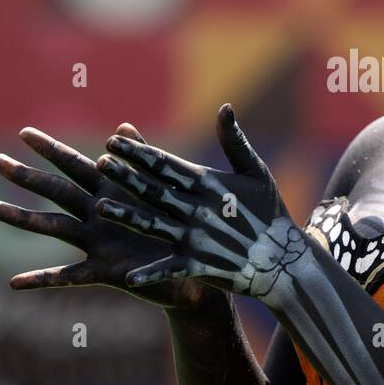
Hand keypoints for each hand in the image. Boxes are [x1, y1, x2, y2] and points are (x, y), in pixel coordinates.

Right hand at [0, 123, 216, 311]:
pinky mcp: (104, 271)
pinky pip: (68, 276)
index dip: (51, 149)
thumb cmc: (179, 227)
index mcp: (112, 192)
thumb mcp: (164, 190)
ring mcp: (98, 243)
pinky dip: (41, 279)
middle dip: (26, 176)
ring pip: (55, 227)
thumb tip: (124, 126)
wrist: (196, 271)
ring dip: (24, 219)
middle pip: (56, 191)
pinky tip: (13, 282)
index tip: (24, 132)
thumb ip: (144, 159)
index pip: (76, 164)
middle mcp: (98, 215)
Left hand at [94, 104, 308, 302]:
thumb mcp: (256, 171)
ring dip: (127, 217)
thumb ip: (235, 141)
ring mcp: (197, 238)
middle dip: (125, 176)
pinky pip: (170, 269)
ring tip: (100, 207)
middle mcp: (198, 209)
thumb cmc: (269, 212)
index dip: (138, 152)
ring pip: (153, 225)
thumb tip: (224, 107)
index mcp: (208, 184)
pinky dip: (151, 274)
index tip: (113, 140)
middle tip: (99, 163)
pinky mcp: (199, 265)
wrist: (284, 259)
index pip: (166, 164)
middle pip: (154, 190)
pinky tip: (129, 277)